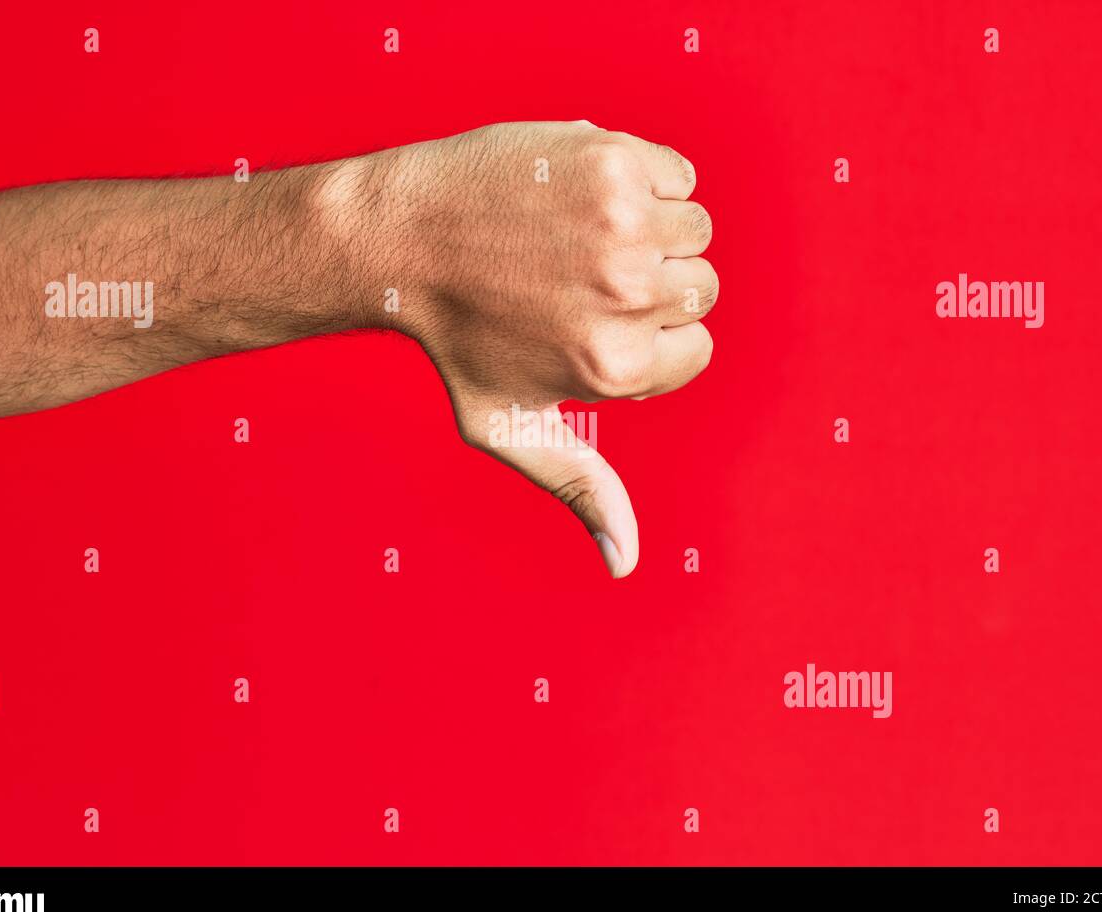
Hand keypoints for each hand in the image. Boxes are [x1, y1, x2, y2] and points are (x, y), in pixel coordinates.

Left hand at [342, 121, 717, 577]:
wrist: (401, 237)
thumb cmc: (457, 341)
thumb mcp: (510, 427)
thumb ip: (580, 487)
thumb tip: (626, 564)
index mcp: (614, 365)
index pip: (695, 351)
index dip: (647, 339)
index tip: (589, 323)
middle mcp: (626, 294)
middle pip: (700, 291)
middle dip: (649, 288)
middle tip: (574, 281)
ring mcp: (622, 222)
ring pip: (694, 233)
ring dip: (652, 235)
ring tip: (580, 241)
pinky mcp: (614, 159)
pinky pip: (679, 176)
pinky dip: (647, 183)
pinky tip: (584, 200)